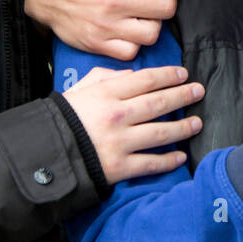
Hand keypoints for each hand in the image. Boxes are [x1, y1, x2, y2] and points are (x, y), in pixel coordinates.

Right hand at [25, 0, 176, 59]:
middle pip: (167, 8)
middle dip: (164, 4)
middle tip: (152, 3)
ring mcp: (106, 24)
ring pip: (153, 34)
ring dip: (151, 26)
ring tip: (140, 19)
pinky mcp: (97, 43)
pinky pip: (131, 52)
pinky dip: (133, 44)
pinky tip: (127, 33)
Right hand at [62, 65, 203, 183]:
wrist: (43, 153)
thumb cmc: (61, 118)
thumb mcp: (78, 89)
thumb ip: (104, 77)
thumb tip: (132, 74)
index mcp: (106, 94)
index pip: (145, 79)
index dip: (168, 75)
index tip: (183, 74)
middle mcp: (117, 115)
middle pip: (158, 102)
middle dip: (182, 95)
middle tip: (199, 91)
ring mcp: (120, 142)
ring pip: (161, 133)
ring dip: (183, 127)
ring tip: (197, 123)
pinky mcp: (120, 167)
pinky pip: (151, 164)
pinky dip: (168, 161)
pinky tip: (181, 157)